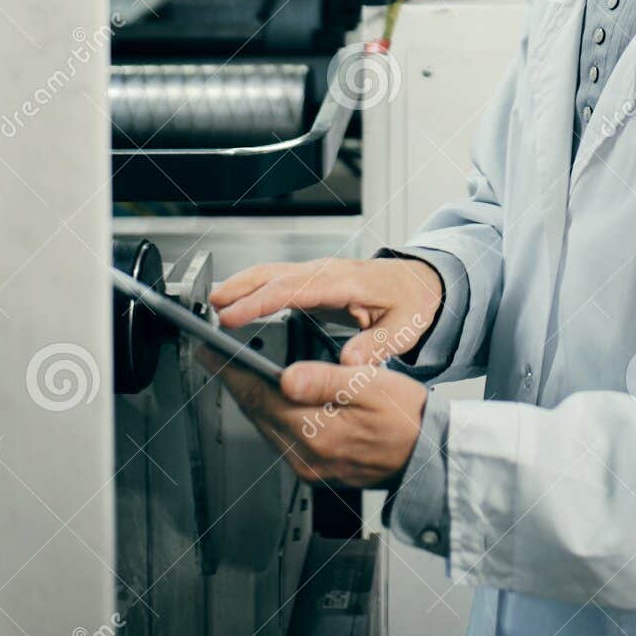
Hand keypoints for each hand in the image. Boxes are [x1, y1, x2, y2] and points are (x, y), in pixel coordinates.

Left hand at [196, 348, 426, 488]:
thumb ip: (327, 381)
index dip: (231, 371)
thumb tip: (286, 376)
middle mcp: (305, 456)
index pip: (260, 396)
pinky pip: (279, 438)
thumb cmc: (406, 419)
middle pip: (256, 412)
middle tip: (215, 355)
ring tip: (237, 370)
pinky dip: (269, 414)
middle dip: (234, 382)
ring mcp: (308, 466)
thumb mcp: (373, 386)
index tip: (210, 351)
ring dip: (250, 398)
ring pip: (264, 426)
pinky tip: (271, 397)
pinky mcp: (313, 469)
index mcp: (317, 433)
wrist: (427, 457)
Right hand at [209, 255, 442, 366]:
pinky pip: (280, 277)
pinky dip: (255, 285)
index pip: (294, 289)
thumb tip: (349, 363)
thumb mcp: (404, 327)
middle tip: (213, 306)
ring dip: (243, 283)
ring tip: (215, 301)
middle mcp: (329, 272)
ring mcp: (320, 272)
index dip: (260, 302)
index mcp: (346, 282)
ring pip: (273, 272)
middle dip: (241, 288)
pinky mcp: (316, 278)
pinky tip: (239, 299)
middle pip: (275, 274)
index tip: (235, 316)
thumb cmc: (412, 301)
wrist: (421, 281)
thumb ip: (377, 345)